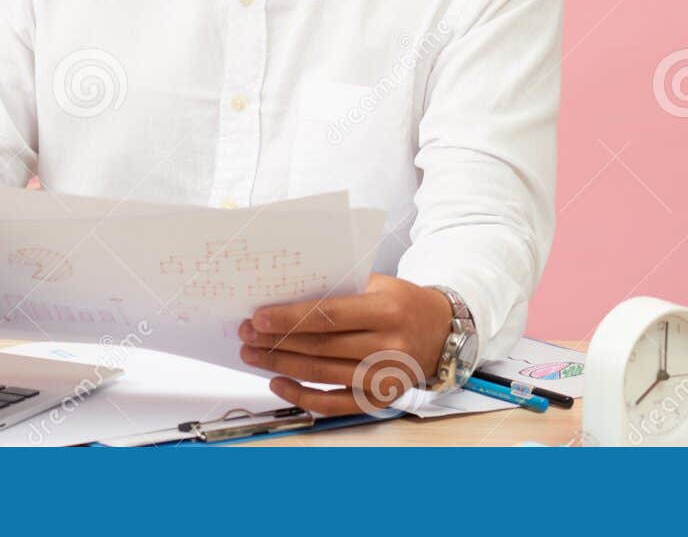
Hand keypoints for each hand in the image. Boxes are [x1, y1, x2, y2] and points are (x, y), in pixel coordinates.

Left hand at [237, 274, 454, 416]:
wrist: (440, 332)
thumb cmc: (402, 302)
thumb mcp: (378, 284)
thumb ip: (340, 288)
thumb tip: (286, 294)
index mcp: (386, 310)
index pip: (329, 316)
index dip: (290, 318)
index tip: (259, 317)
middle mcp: (388, 346)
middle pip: (320, 347)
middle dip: (276, 341)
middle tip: (247, 334)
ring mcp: (384, 378)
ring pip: (321, 374)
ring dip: (280, 366)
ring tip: (253, 355)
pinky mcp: (379, 400)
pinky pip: (333, 403)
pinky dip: (302, 396)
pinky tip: (278, 382)